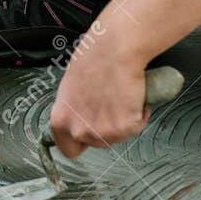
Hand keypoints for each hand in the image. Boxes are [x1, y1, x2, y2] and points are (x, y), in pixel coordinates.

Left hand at [47, 31, 150, 158]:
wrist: (116, 50)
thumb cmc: (94, 58)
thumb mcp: (70, 87)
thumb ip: (73, 109)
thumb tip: (80, 116)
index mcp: (60, 120)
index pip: (68, 149)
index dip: (80, 141)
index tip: (89, 130)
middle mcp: (79, 131)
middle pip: (96, 143)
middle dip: (105, 128)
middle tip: (110, 104)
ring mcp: (103, 132)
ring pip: (117, 137)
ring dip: (122, 121)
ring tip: (121, 96)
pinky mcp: (125, 128)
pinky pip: (136, 127)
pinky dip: (139, 114)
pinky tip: (134, 96)